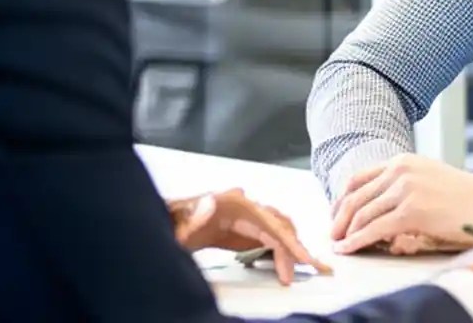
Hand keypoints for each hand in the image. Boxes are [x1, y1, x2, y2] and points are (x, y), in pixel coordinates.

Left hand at [170, 188, 332, 284]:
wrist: (162, 224)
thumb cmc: (170, 224)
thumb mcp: (176, 226)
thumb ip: (192, 216)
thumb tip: (209, 202)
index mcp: (233, 203)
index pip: (270, 223)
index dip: (289, 242)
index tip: (303, 258)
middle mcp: (244, 205)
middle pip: (280, 226)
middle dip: (296, 249)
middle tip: (310, 270)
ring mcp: (245, 215)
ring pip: (278, 230)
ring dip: (292, 249)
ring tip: (306, 267)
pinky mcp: (243, 227)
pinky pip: (270, 237)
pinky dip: (282, 249)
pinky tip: (288, 262)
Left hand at [329, 154, 472, 253]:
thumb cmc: (466, 197)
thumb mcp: (428, 179)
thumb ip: (403, 186)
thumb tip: (379, 208)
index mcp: (403, 161)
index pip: (359, 178)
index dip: (342, 198)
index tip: (336, 214)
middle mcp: (400, 170)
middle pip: (355, 196)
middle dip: (339, 218)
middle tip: (333, 234)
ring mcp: (405, 190)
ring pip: (362, 214)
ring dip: (346, 232)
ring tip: (340, 244)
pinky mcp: (411, 211)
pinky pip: (374, 229)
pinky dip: (358, 241)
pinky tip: (350, 248)